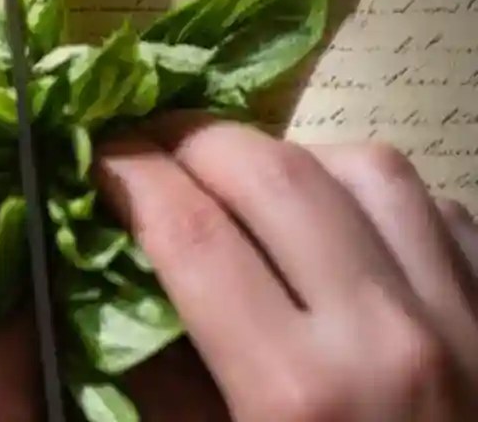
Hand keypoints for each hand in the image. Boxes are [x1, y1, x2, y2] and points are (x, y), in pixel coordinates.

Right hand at [100, 112, 477, 420]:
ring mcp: (463, 316)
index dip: (128, 176)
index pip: (191, 233)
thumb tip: (113, 278)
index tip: (96, 159)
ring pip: (365, 167)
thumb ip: (164, 382)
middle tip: (153, 150)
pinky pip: (434, 207)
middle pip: (272, 174)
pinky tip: (334, 219)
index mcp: (296, 394)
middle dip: (193, 142)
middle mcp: (386, 337)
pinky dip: (371, 192)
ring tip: (244, 180)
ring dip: (289, 157)